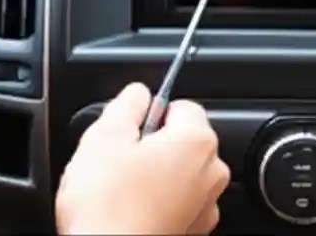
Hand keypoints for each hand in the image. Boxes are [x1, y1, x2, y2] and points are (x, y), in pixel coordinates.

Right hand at [56, 83, 229, 234]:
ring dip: (154, 174)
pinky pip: (176, 201)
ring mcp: (204, 205)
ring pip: (178, 172)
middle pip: (181, 140)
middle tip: (118, 160)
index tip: (128, 129)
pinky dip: (157, 201)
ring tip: (120, 188)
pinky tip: (130, 208)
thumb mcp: (104, 138)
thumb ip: (126, 104)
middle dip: (151, 144)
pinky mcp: (192, 230)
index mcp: (196, 142)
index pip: (180, 106)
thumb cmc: (108, 207)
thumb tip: (137, 93)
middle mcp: (211, 173)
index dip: (149, 113)